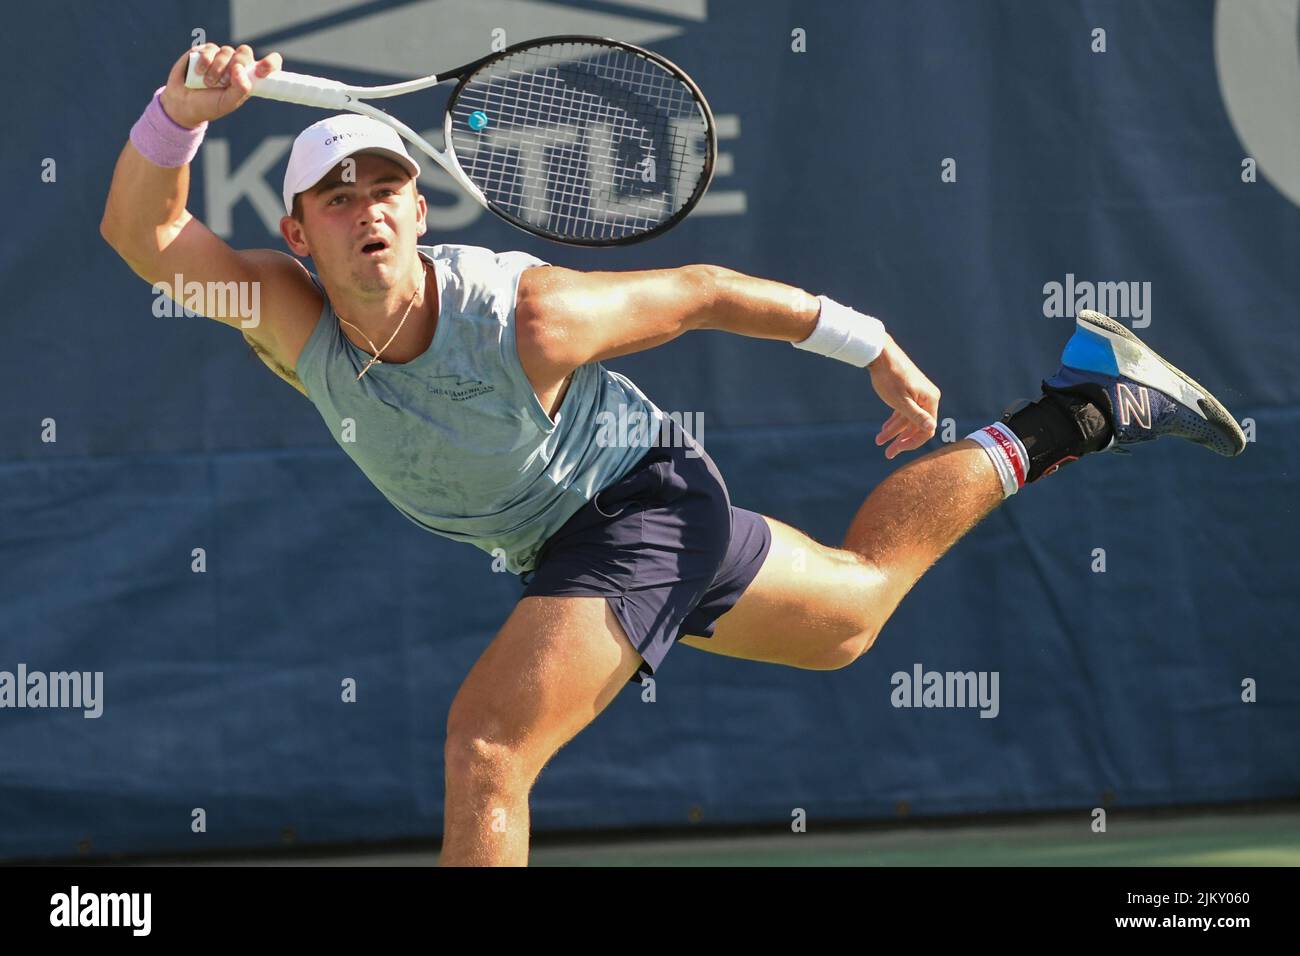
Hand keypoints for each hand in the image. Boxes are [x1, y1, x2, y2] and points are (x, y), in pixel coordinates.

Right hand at [158, 44, 281, 128]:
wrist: (183, 103)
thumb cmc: (209, 105)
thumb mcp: (228, 103)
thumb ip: (240, 88)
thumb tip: (240, 68)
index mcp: (248, 77)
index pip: (269, 64)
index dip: (270, 63)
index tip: (261, 72)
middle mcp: (236, 64)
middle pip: (245, 52)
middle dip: (235, 66)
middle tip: (223, 82)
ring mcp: (220, 56)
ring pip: (227, 51)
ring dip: (217, 68)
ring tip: (208, 83)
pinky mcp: (204, 51)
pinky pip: (210, 48)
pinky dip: (204, 61)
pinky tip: (199, 73)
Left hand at [868, 336, 940, 459]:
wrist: (880, 354)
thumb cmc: (889, 377)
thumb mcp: (901, 401)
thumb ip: (916, 416)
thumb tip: (932, 429)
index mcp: (930, 400)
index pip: (926, 429)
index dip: (912, 442)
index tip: (896, 450)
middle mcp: (928, 398)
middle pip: (916, 425)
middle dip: (901, 440)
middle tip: (887, 453)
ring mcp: (918, 394)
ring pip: (907, 419)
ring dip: (894, 431)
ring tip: (879, 441)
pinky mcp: (909, 391)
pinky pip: (903, 410)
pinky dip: (894, 420)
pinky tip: (884, 430)